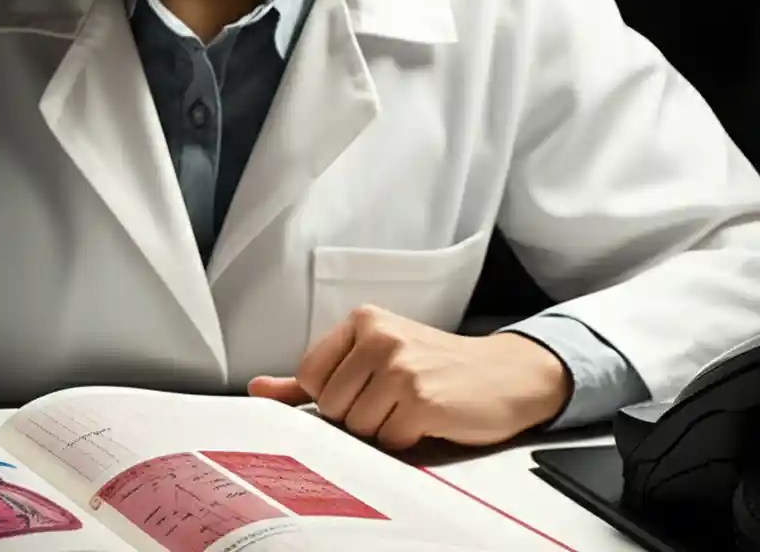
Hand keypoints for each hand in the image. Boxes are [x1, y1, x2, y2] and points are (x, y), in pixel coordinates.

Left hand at [248, 305, 569, 450]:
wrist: (504, 374)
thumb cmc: (435, 366)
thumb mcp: (372, 358)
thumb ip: (314, 376)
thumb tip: (258, 389)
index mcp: (362, 321)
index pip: (309, 376)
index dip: (333, 395)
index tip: (364, 388)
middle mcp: (379, 337)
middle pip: (332, 405)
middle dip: (359, 415)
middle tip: (393, 399)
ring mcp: (401, 367)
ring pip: (358, 426)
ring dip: (384, 429)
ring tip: (410, 408)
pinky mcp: (422, 399)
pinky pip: (389, 440)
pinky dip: (406, 440)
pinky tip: (427, 419)